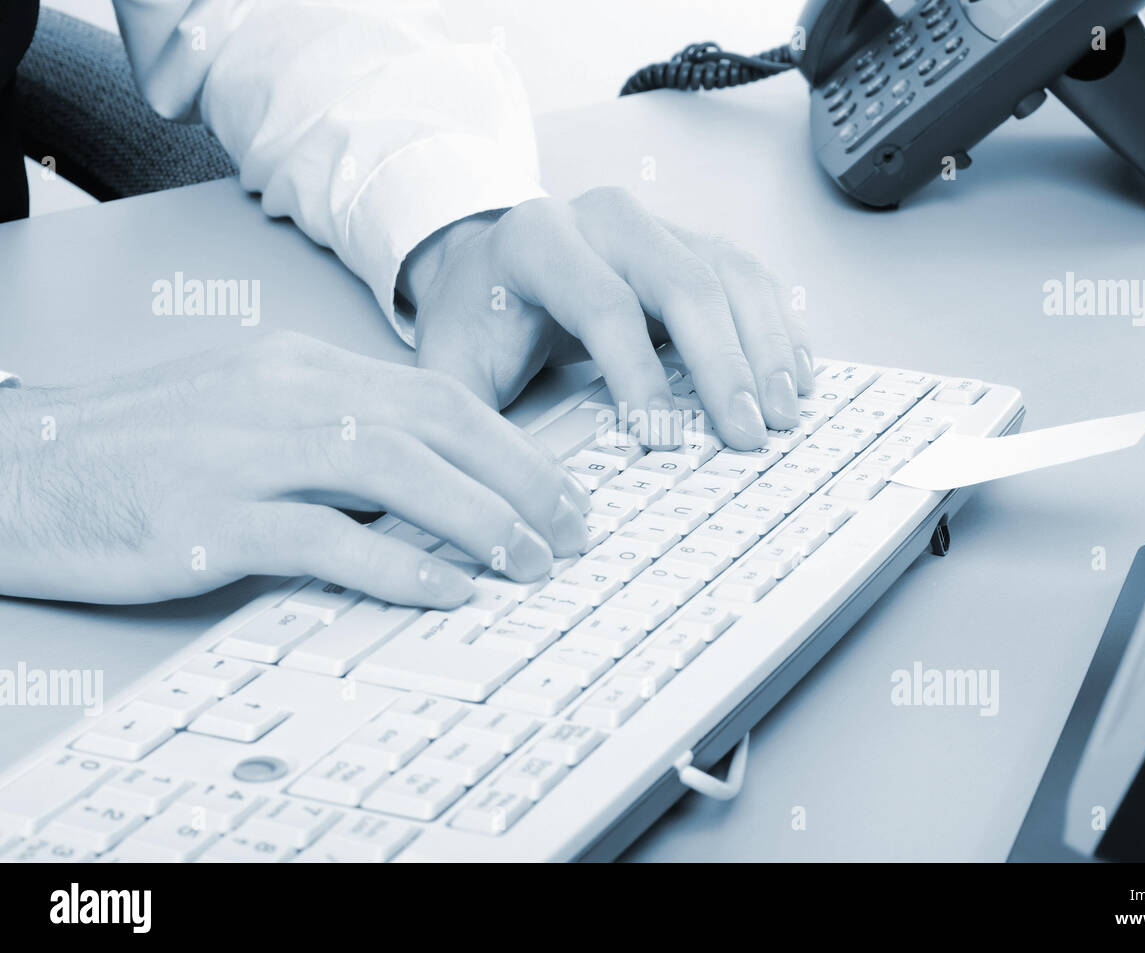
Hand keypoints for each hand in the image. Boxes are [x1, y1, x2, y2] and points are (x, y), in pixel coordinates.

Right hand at [0, 332, 588, 606]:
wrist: (23, 471)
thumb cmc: (139, 449)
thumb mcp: (247, 413)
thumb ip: (333, 433)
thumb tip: (425, 480)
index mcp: (298, 368)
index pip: (435, 396)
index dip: (513, 445)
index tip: (560, 489)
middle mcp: (282, 395)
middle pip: (435, 424)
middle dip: (523, 479)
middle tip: (574, 529)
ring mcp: (245, 452)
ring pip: (394, 470)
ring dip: (480, 519)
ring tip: (531, 562)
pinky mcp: (207, 518)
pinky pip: (325, 538)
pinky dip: (399, 564)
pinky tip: (447, 589)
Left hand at [400, 187, 814, 449]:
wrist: (487, 269)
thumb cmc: (475, 323)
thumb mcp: (448, 369)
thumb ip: (472, 422)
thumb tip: (523, 495)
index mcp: (536, 240)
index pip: (601, 303)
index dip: (637, 375)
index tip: (664, 440)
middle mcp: (603, 219)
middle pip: (682, 279)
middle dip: (723, 362)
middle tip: (748, 432)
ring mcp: (656, 226)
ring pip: (729, 272)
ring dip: (765, 346)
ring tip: (783, 413)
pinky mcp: (691, 245)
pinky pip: (749, 278)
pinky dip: (777, 329)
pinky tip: (794, 378)